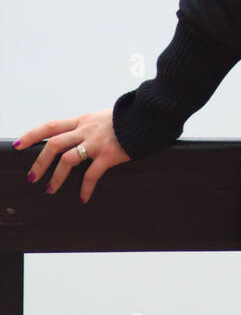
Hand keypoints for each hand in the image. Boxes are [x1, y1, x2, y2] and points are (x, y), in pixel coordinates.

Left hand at [13, 111, 130, 203]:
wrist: (147, 116)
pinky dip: (85, 188)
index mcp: (82, 120)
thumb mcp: (102, 117)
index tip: (18, 145)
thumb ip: (88, 126)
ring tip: (50, 190)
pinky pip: (91, 174)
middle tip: (32, 178)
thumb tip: (76, 136)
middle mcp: (86, 130)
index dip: (32, 135)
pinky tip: (83, 198)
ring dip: (56, 177)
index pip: (51, 126)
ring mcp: (97, 142)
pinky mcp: (109, 155)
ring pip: (68, 159)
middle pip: (54, 144)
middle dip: (39, 163)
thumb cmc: (127, 119)